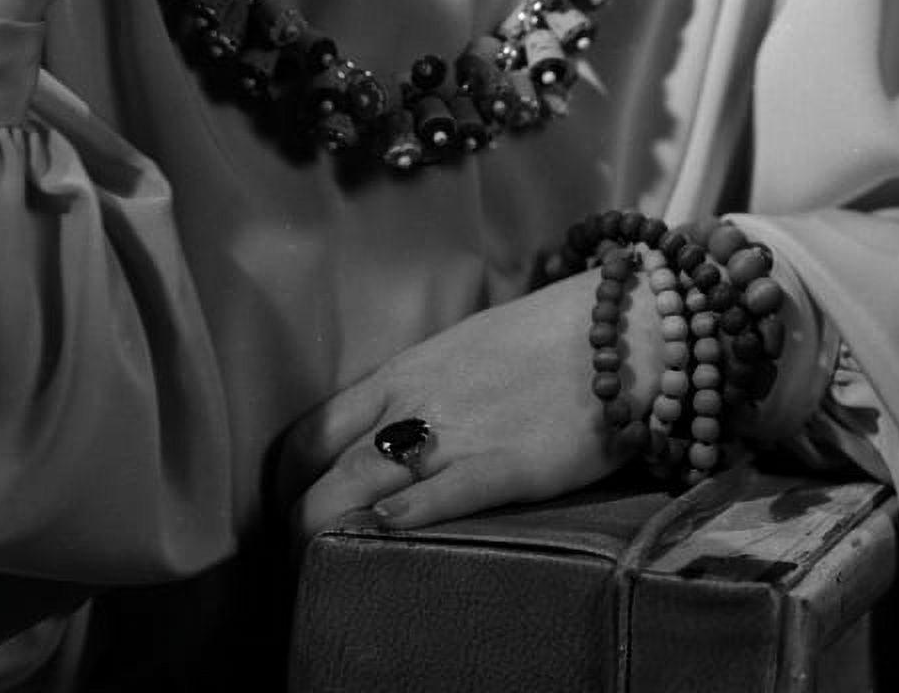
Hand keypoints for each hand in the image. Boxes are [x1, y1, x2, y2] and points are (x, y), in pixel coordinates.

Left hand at [277, 271, 663, 537]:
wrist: (619, 325)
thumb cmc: (542, 339)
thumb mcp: (460, 353)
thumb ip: (420, 393)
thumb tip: (384, 434)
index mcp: (401, 374)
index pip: (310, 431)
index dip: (282, 482)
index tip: (279, 517)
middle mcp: (415, 403)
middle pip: (327, 470)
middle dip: (297, 524)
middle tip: (292, 567)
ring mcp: (460, 433)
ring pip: (368, 484)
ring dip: (331, 532)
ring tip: (315, 574)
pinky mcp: (511, 463)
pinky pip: (446, 491)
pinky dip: (408, 514)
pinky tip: (384, 532)